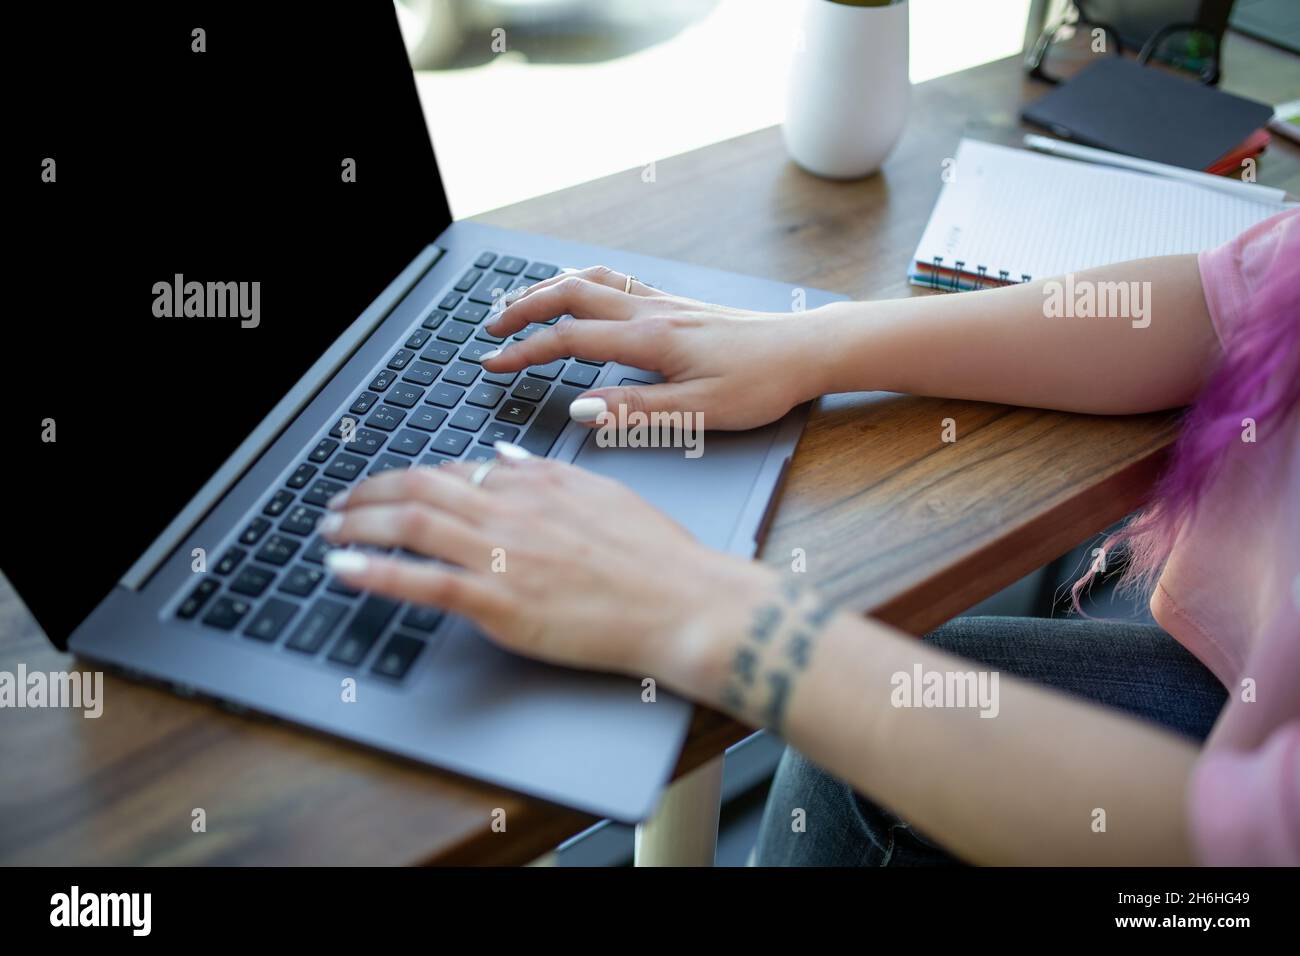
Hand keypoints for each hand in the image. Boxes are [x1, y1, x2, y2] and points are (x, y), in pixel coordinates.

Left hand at [317, 447, 774, 692]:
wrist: (684, 602)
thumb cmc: (656, 557)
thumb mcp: (600, 494)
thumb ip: (545, 473)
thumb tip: (502, 455)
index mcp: (536, 484)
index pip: (454, 470)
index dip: (408, 478)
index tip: (385, 489)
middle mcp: (512, 511)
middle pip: (420, 488)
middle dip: (368, 494)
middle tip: (338, 506)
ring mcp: (504, 555)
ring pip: (412, 524)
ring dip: (359, 524)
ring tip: (328, 530)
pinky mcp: (502, 602)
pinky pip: (423, 581)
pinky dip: (376, 571)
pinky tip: (344, 569)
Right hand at [479, 265, 825, 429]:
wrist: (807, 350)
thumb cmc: (762, 382)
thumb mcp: (701, 412)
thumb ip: (637, 411)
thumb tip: (582, 408)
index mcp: (651, 339)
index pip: (570, 340)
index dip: (525, 352)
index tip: (492, 364)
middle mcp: (652, 310)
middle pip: (570, 295)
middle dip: (522, 309)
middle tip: (489, 329)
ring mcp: (664, 302)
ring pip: (591, 281)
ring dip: (548, 289)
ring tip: (518, 304)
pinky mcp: (677, 304)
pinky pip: (615, 281)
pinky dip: (580, 282)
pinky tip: (577, 291)